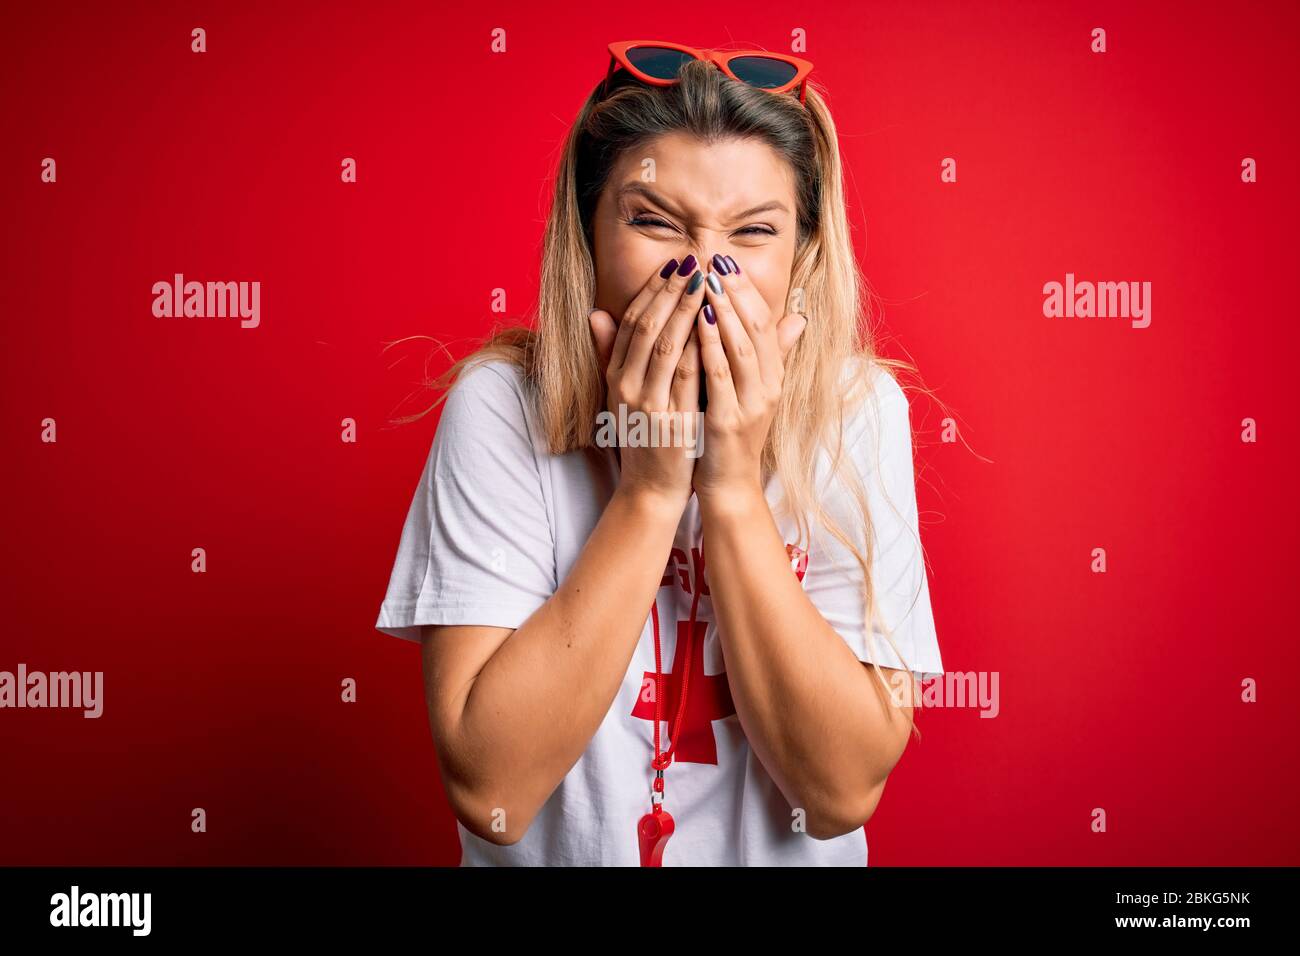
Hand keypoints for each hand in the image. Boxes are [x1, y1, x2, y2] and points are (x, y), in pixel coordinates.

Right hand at [589, 257, 705, 510]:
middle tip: (692, 260)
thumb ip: (610, 355)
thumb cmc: (643, 438)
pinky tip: (713, 324)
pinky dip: (697, 346)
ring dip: (686, 309)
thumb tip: (595, 313)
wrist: (650, 490)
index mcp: (615, 377)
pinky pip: (686, 376)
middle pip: (647, 327)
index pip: (631, 323)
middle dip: (670, 291)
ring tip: (705, 280)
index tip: (673, 264)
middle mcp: (626, 387)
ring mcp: (647, 405)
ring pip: (666, 346)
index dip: (652, 291)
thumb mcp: (621, 395)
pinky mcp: (669, 422)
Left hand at [693, 254, 806, 503]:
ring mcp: (751, 404)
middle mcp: (768, 387)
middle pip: (756, 327)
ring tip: (706, 280)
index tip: (726, 259)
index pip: (764, 321)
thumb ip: (769, 354)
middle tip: (714, 259)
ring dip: (724, 310)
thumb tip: (799, 317)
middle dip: (735, 291)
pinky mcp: (730, 421)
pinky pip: (721, 376)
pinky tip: (699, 322)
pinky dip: (712, 346)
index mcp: (772, 376)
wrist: (729, 486)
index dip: (746, 289)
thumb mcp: (754, 390)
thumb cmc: (731, 435)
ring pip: (742, 347)